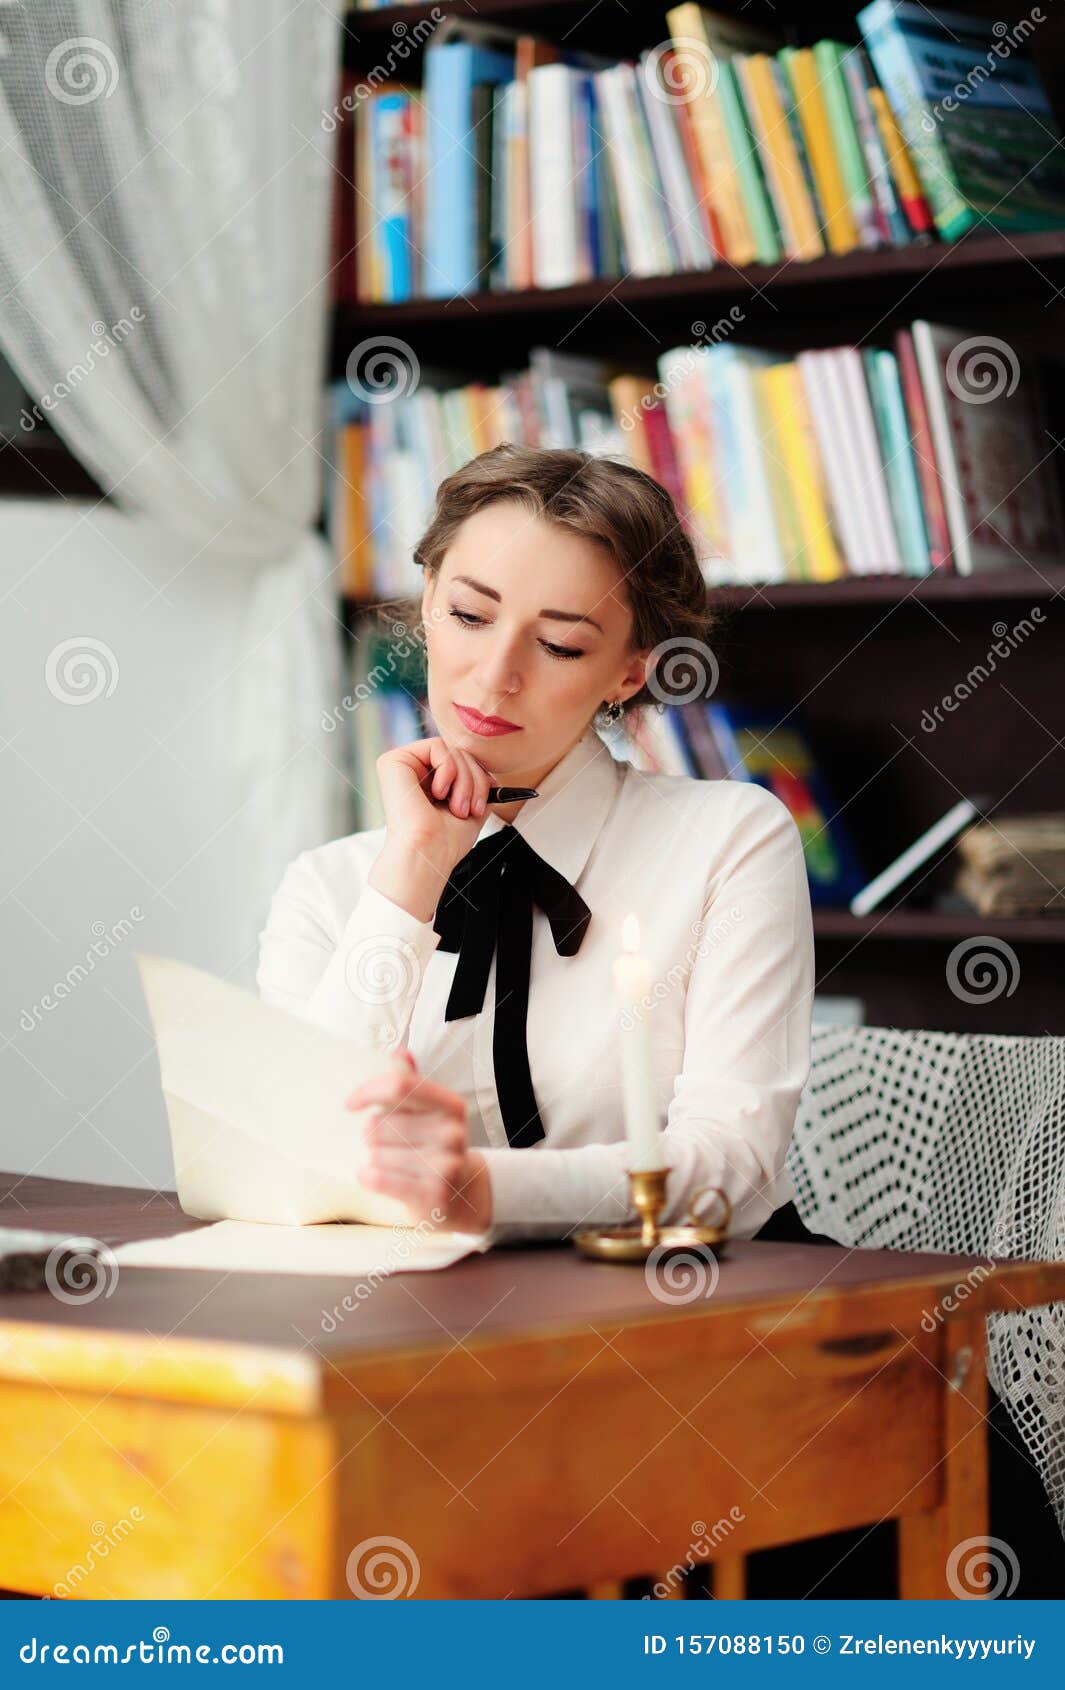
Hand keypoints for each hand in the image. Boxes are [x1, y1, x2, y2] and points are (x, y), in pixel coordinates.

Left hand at [347, 1050, 493, 1233]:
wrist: (461, 1196)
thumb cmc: (434, 1148)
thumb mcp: (429, 1114)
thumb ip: (412, 1084)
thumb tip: (401, 1054)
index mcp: (450, 1105)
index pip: (400, 1085)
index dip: (368, 1091)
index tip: (350, 1104)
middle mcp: (453, 1132)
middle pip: (380, 1123)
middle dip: (371, 1135)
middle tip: (385, 1145)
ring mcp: (446, 1164)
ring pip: (376, 1154)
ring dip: (374, 1160)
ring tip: (391, 1165)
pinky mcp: (433, 1193)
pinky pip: (380, 1179)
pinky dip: (368, 1177)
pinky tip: (370, 1176)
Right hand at [376, 735, 494, 875]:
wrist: (430, 853)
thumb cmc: (446, 841)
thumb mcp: (471, 806)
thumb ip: (477, 785)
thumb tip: (491, 775)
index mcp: (427, 784)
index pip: (462, 763)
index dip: (479, 779)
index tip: (482, 804)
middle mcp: (412, 773)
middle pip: (459, 754)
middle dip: (474, 781)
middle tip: (470, 809)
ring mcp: (402, 766)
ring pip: (452, 750)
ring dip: (465, 780)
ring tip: (457, 807)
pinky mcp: (393, 761)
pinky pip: (437, 745)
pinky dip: (448, 769)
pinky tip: (438, 793)